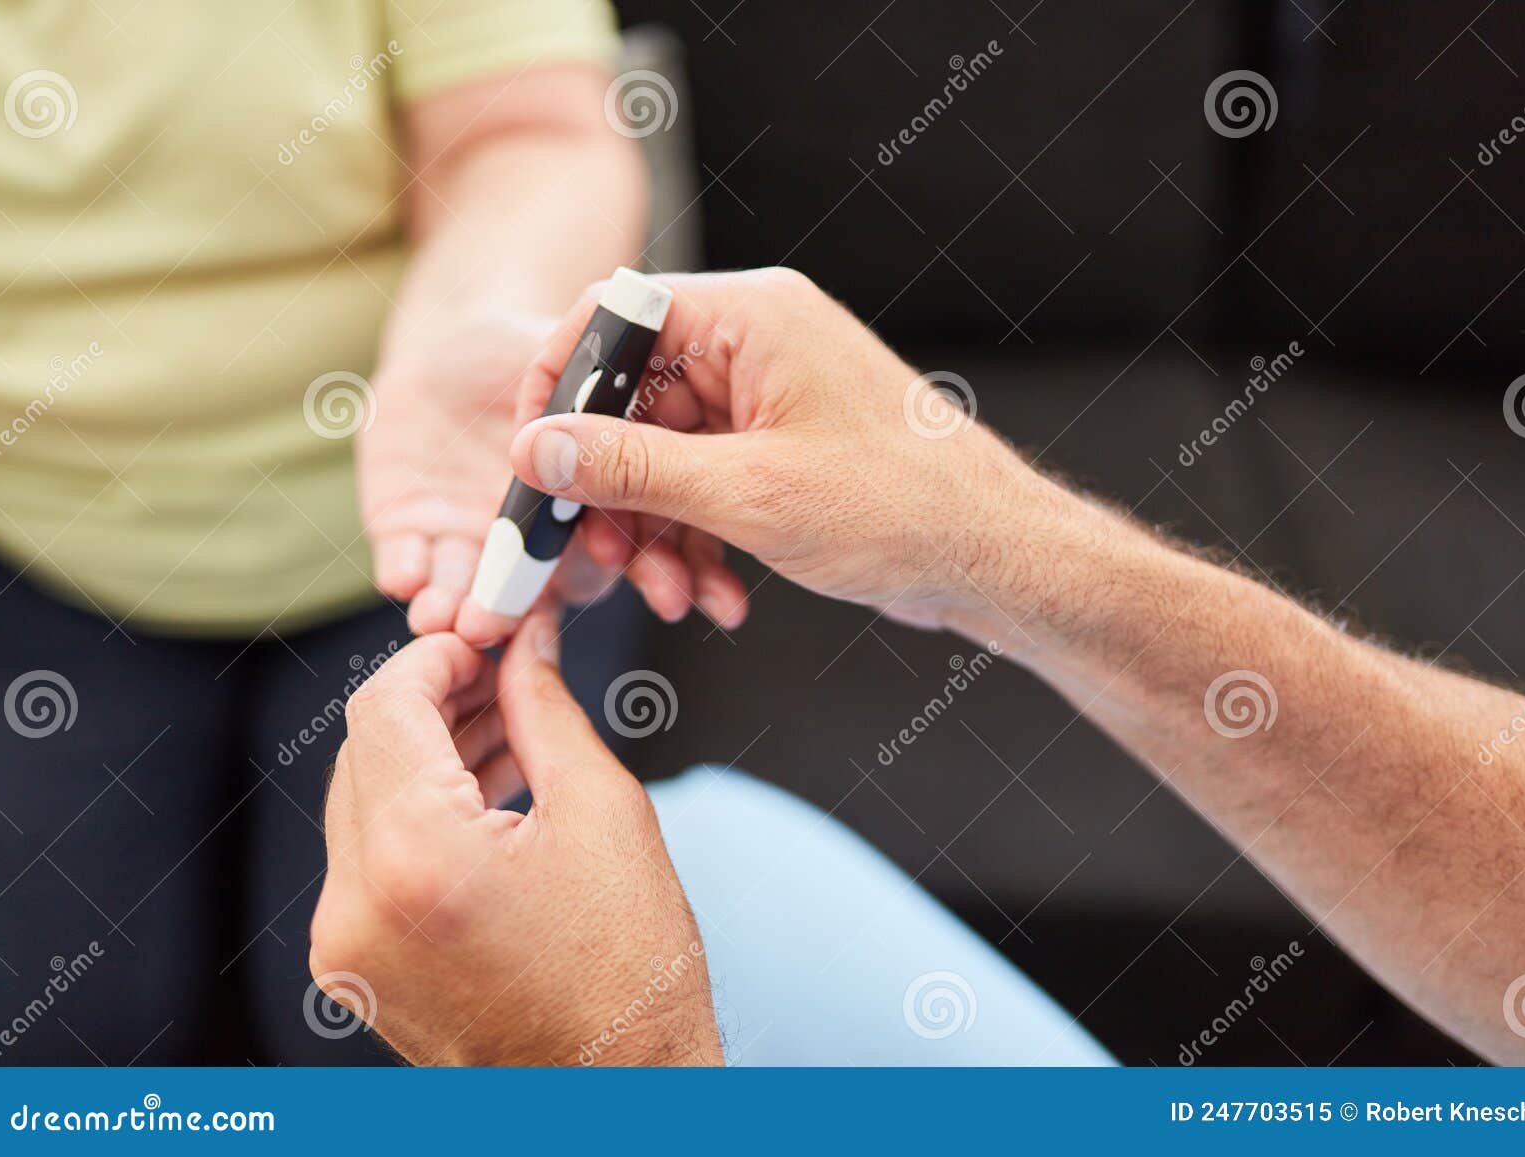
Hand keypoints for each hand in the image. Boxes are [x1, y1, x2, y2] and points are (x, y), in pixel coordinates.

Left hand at [309, 611, 722, 1066]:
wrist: (617, 1090)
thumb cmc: (628, 972)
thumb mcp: (601, 810)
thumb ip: (545, 707)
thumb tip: (528, 641)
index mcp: (414, 856)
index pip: (384, 705)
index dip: (435, 655)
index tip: (484, 638)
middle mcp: (356, 903)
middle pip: (366, 749)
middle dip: (434, 701)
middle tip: (505, 676)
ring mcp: (346, 945)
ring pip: (363, 801)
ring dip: (426, 754)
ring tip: (508, 732)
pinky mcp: (356, 969)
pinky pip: (368, 860)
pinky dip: (417, 815)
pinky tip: (485, 795)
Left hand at [358, 311, 618, 638]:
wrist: (439, 355)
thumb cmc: (515, 353)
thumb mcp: (562, 357)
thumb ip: (593, 382)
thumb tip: (634, 393)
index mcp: (580, 506)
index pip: (622, 545)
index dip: (644, 569)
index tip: (656, 594)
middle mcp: (527, 542)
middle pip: (539, 586)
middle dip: (521, 608)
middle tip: (508, 625)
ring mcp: (470, 542)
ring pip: (469, 587)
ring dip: (460, 606)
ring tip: (452, 617)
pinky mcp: (409, 533)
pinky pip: (406, 561)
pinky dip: (405, 572)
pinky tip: (405, 578)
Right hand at [452, 268, 1047, 645]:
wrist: (992, 558)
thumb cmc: (899, 509)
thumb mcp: (746, 494)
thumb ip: (629, 468)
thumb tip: (536, 448)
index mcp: (750, 317)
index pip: (613, 319)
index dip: (558, 387)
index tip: (531, 460)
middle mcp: (756, 344)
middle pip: (633, 403)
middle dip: (615, 492)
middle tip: (604, 558)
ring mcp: (770, 398)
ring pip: (666, 457)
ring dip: (659, 532)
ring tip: (676, 595)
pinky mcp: (781, 449)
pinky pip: (706, 485)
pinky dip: (700, 541)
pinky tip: (718, 599)